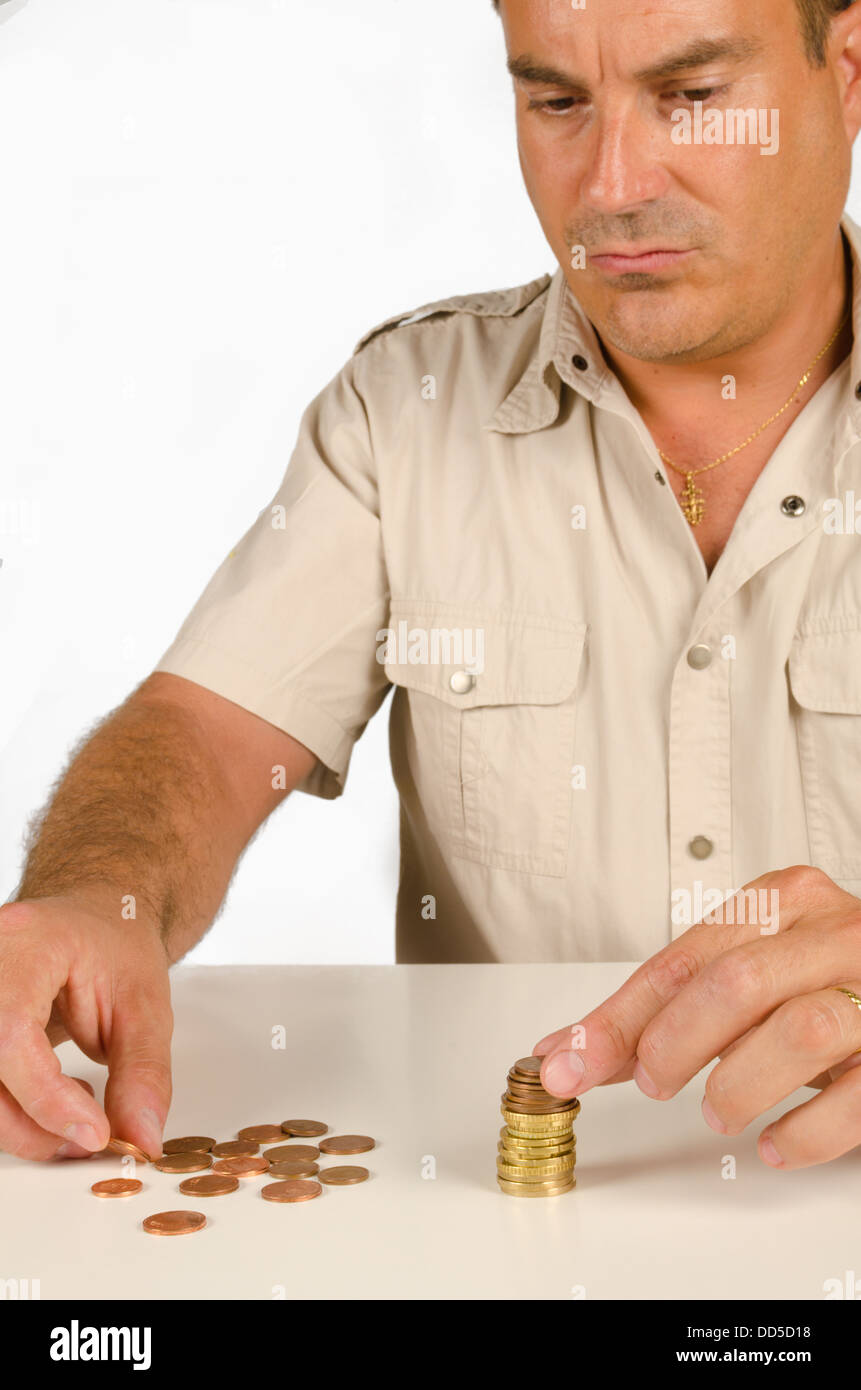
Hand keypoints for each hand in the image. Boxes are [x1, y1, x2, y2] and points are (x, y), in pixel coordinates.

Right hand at [0, 891, 172, 1160]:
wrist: (96, 919)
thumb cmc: (116, 945)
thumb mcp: (147, 1005)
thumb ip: (143, 1073)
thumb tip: (140, 1138)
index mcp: (27, 942)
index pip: (10, 1034)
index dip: (45, 1098)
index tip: (93, 1133)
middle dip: (29, 1125)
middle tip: (87, 1141)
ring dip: (18, 1124)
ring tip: (76, 1112)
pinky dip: (10, 1110)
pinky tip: (48, 1098)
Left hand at [533, 866, 860, 1169]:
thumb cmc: (821, 979)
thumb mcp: (746, 975)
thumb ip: (665, 1010)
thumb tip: (570, 1051)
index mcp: (784, 901)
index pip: (685, 958)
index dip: (618, 1018)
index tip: (567, 1062)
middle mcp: (835, 935)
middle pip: (736, 984)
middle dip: (676, 1044)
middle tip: (653, 1083)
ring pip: (799, 1032)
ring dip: (738, 1085)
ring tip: (718, 1113)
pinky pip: (855, 1098)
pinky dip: (805, 1131)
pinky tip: (776, 1143)